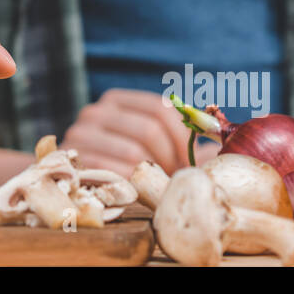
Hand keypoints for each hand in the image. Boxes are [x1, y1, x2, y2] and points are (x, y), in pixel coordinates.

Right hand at [62, 89, 219, 176]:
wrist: (69, 181)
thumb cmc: (123, 163)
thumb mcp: (149, 143)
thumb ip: (180, 137)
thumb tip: (223, 138)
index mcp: (117, 101)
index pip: (160, 108)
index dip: (182, 135)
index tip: (194, 158)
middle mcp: (95, 112)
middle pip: (149, 130)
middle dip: (171, 158)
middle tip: (178, 178)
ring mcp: (81, 135)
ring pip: (134, 153)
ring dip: (154, 175)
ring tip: (160, 187)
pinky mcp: (75, 162)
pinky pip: (115, 173)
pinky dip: (136, 186)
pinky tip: (141, 192)